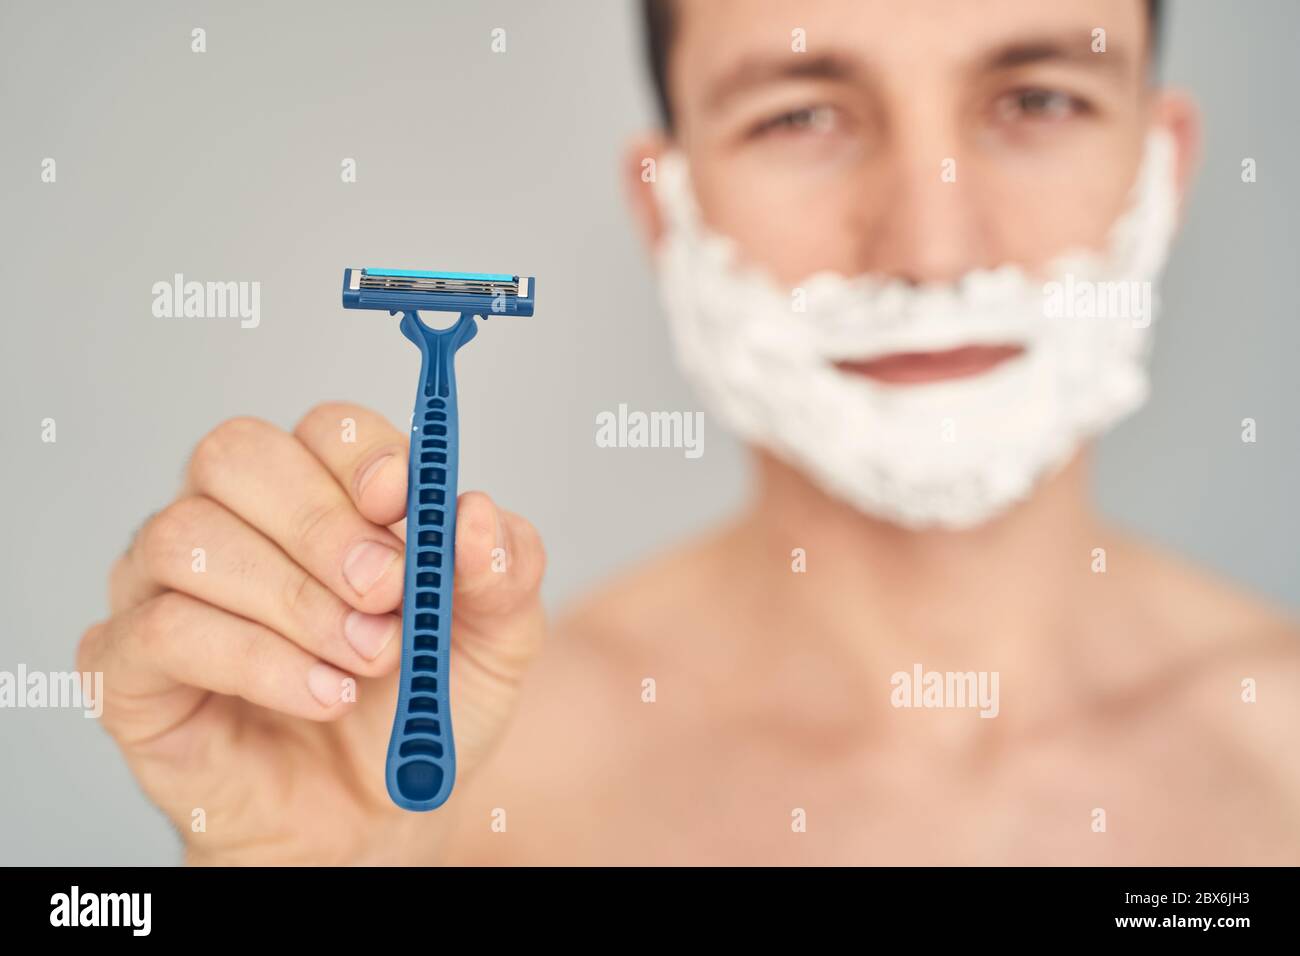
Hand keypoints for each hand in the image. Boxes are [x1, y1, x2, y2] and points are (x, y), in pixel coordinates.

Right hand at [78, 403, 546, 863]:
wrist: (368, 817)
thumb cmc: (414, 708)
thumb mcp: (495, 642)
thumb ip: (503, 571)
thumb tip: (476, 515)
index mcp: (320, 494)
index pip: (322, 427)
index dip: (363, 455)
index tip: (406, 504)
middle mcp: (231, 522)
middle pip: (235, 455)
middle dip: (321, 524)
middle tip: (386, 594)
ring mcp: (166, 587)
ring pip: (188, 537)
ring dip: (294, 602)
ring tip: (363, 661)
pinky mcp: (127, 664)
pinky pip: (162, 629)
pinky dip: (256, 661)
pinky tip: (320, 695)